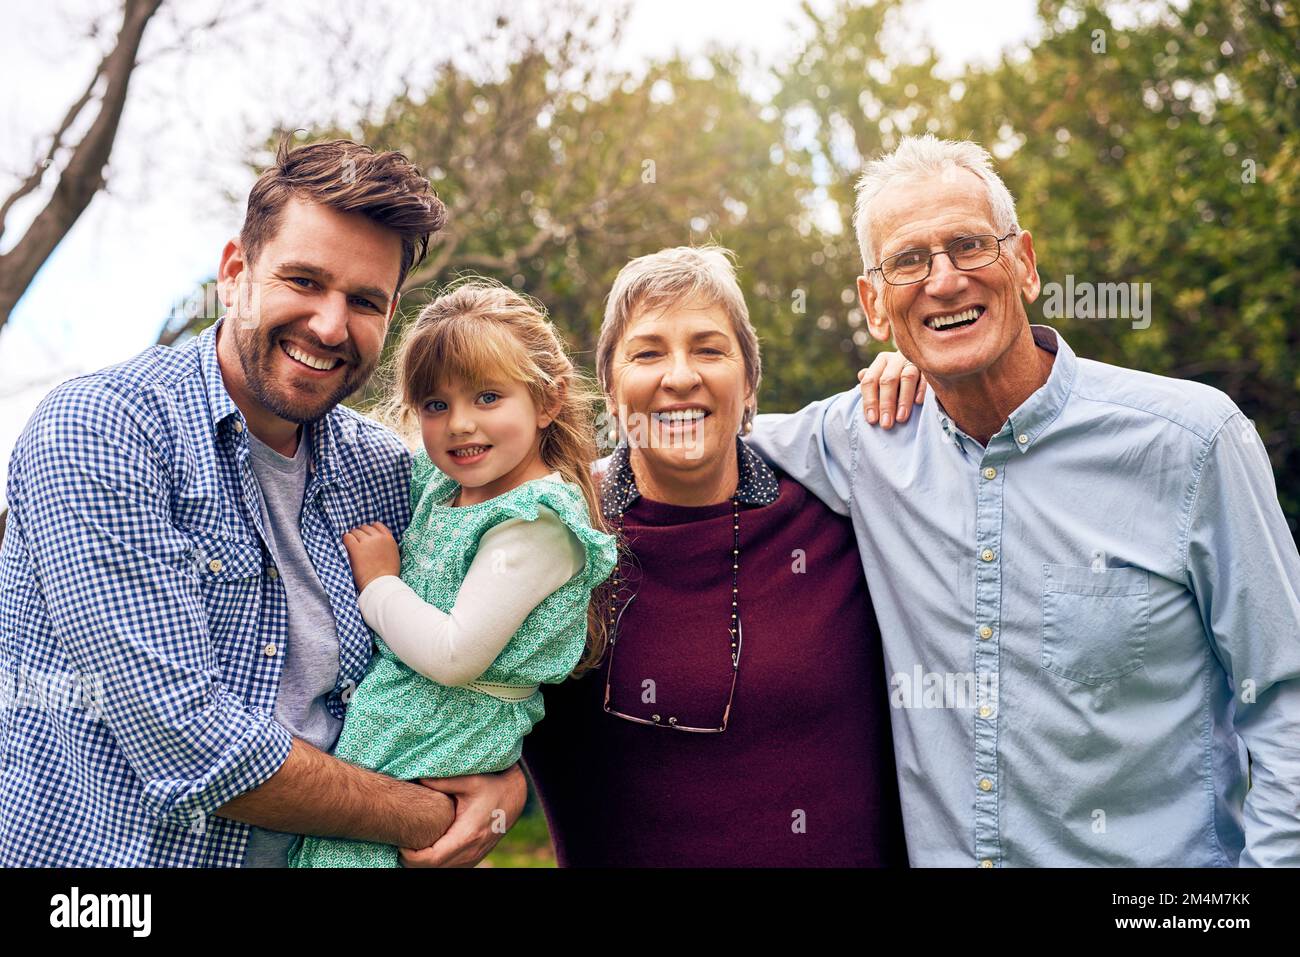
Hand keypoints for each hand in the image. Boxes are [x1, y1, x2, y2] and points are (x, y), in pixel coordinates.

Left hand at [342, 522, 400, 592]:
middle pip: (364, 528)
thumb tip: (378, 541)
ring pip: (355, 532)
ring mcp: (367, 542)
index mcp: (389, 539)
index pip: (377, 525)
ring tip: (352, 548)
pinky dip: (346, 540)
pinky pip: (347, 537)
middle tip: (358, 545)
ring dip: (353, 538)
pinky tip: (347, 547)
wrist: (381, 584)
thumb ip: (387, 545)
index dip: (370, 530)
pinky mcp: (356, 549)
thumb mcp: (394, 555)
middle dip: (360, 534)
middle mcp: (378, 538)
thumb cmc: (387, 574)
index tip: (366, 537)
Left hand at [397, 764, 527, 867]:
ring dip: (424, 863)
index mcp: (467, 835)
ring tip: (410, 844)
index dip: (411, 856)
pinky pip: (450, 868)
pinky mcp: (474, 858)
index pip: (432, 859)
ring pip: (442, 871)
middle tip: (400, 842)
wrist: (515, 797)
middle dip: (412, 861)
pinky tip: (426, 848)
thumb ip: (441, 781)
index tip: (400, 843)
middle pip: (433, 869)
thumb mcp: (468, 780)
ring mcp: (474, 858)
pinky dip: (435, 863)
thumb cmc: (492, 786)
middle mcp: (471, 852)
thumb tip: (416, 779)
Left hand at [857, 351, 926, 427]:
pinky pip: (925, 377)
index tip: (872, 420)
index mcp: (881, 362)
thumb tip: (861, 375)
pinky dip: (921, 390)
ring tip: (901, 419)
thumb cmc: (896, 380)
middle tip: (886, 424)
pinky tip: (918, 403)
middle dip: (886, 404)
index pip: (870, 381)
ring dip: (904, 399)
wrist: (922, 367)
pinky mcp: (928, 367)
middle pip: (888, 380)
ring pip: (907, 378)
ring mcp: (913, 361)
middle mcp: (896, 359)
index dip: (869, 401)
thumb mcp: (881, 378)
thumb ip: (871, 381)